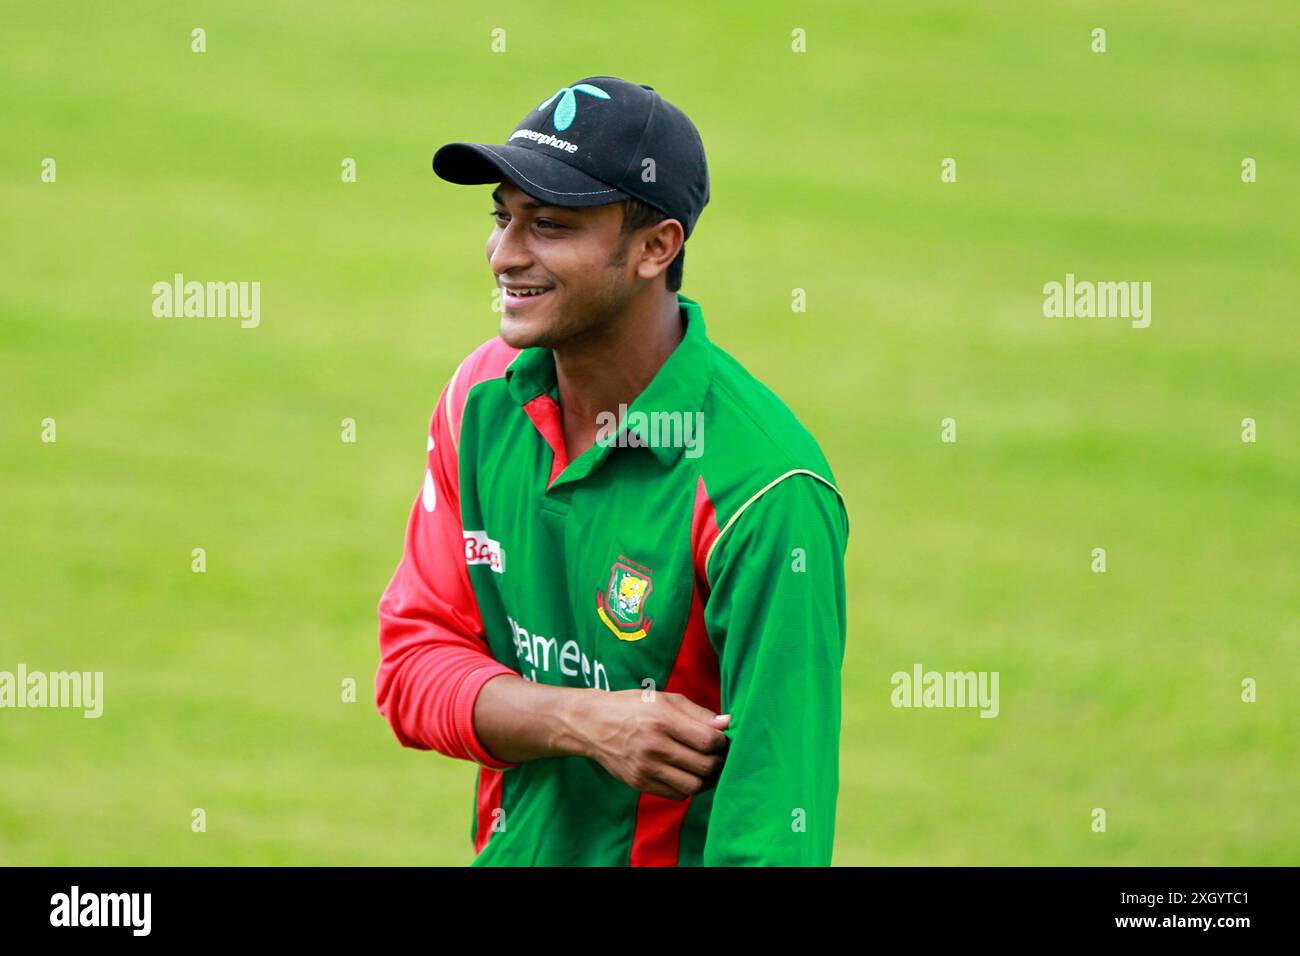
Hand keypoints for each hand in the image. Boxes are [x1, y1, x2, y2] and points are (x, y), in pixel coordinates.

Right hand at [577, 689, 730, 800]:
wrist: (593, 724)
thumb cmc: (633, 707)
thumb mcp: (664, 699)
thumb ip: (698, 712)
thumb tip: (728, 723)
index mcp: (663, 720)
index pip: (709, 741)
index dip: (722, 743)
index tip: (720, 739)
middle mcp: (654, 746)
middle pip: (705, 766)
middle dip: (718, 762)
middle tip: (716, 755)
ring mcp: (646, 768)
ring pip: (694, 786)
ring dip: (706, 779)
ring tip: (703, 767)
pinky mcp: (639, 784)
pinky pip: (677, 795)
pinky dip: (687, 787)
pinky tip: (684, 773)